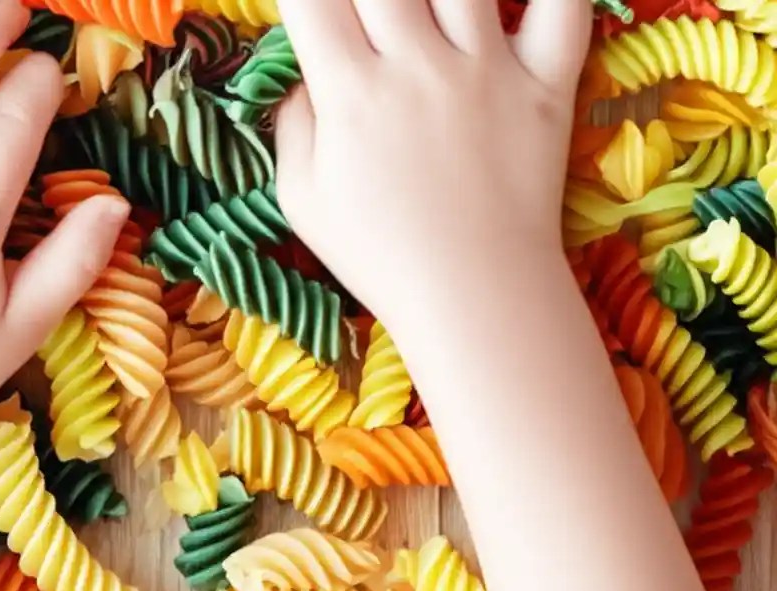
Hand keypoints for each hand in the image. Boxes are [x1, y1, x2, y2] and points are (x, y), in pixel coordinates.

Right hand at [274, 0, 591, 328]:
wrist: (475, 294)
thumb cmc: (379, 255)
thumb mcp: (303, 200)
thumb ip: (294, 125)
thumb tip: (303, 76)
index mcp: (350, 91)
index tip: (310, 8)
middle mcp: (417, 62)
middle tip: (364, 10)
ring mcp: (488, 66)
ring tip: (424, 8)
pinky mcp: (546, 83)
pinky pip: (563, 7)